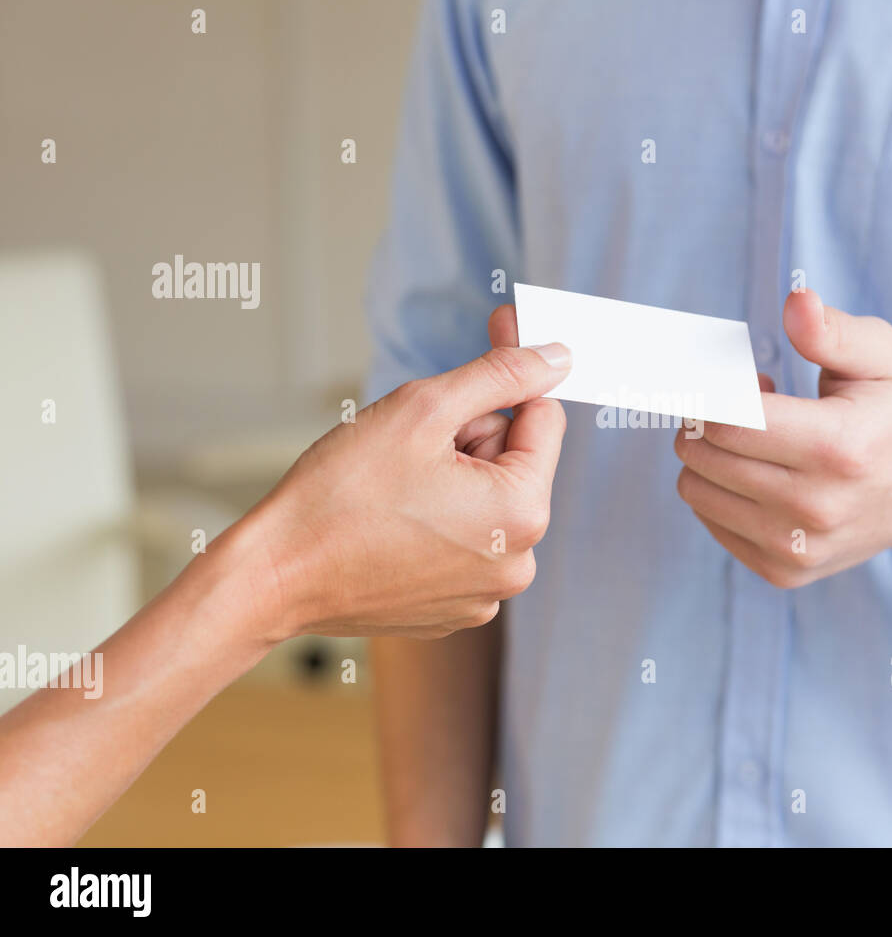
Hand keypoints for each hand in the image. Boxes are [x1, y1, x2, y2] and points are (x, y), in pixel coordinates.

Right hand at [246, 342, 571, 639]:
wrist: (275, 576)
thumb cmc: (339, 495)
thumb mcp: (424, 409)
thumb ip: (502, 375)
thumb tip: (557, 356)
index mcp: (523, 513)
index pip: (545, 418)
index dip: (509, 381)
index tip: (489, 342)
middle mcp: (518, 563)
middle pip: (514, 463)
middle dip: (469, 440)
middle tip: (408, 449)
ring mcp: (486, 594)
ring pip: (487, 502)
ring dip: (451, 480)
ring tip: (394, 491)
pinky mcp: (455, 609)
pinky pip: (464, 543)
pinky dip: (436, 523)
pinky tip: (391, 525)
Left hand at [673, 289, 891, 587]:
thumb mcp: (885, 356)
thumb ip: (834, 331)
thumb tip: (797, 303)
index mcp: (840, 449)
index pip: (730, 422)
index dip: (714, 390)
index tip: (737, 374)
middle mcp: (817, 509)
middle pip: (705, 454)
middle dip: (707, 416)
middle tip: (749, 399)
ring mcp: (800, 549)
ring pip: (696, 490)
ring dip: (710, 453)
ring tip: (756, 434)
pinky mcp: (786, 572)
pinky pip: (710, 520)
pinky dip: (720, 489)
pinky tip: (762, 469)